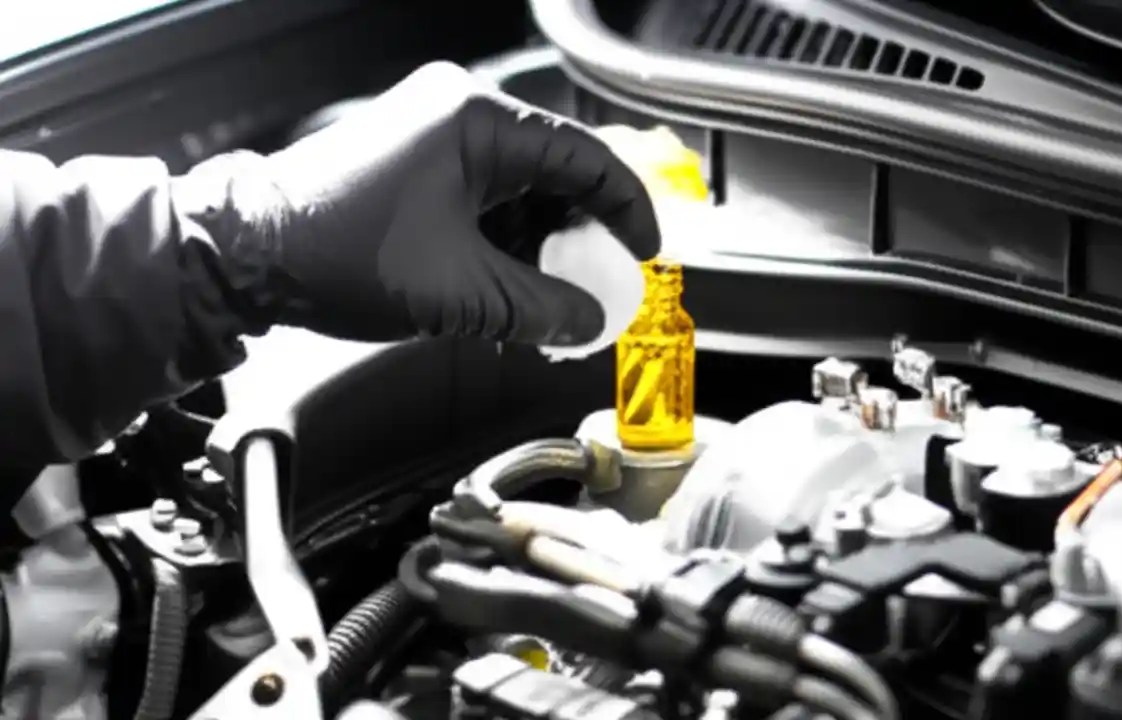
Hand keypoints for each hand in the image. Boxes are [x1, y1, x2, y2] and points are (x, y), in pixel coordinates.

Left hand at [184, 62, 659, 344]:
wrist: (246, 255)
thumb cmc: (337, 252)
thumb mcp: (460, 294)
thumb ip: (541, 310)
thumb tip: (589, 323)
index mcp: (480, 122)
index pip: (588, 160)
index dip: (628, 212)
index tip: (647, 255)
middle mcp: (461, 114)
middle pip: (557, 177)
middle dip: (580, 243)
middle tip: (596, 293)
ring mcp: (436, 136)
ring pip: (521, 195)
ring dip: (539, 252)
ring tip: (546, 310)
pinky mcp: (416, 164)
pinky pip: (484, 202)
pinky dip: (503, 247)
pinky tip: (508, 295)